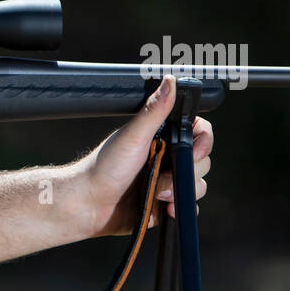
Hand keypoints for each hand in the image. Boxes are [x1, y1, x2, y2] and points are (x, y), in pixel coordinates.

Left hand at [75, 74, 213, 236]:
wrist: (87, 204)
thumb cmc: (103, 168)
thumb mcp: (133, 136)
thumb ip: (154, 111)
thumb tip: (169, 81)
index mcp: (161, 137)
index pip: (198, 133)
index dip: (202, 143)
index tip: (193, 153)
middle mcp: (166, 158)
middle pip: (201, 161)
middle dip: (186, 173)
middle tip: (162, 177)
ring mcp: (166, 181)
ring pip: (197, 185)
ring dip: (180, 192)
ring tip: (157, 195)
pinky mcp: (164, 204)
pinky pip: (186, 206)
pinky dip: (180, 208)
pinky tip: (165, 209)